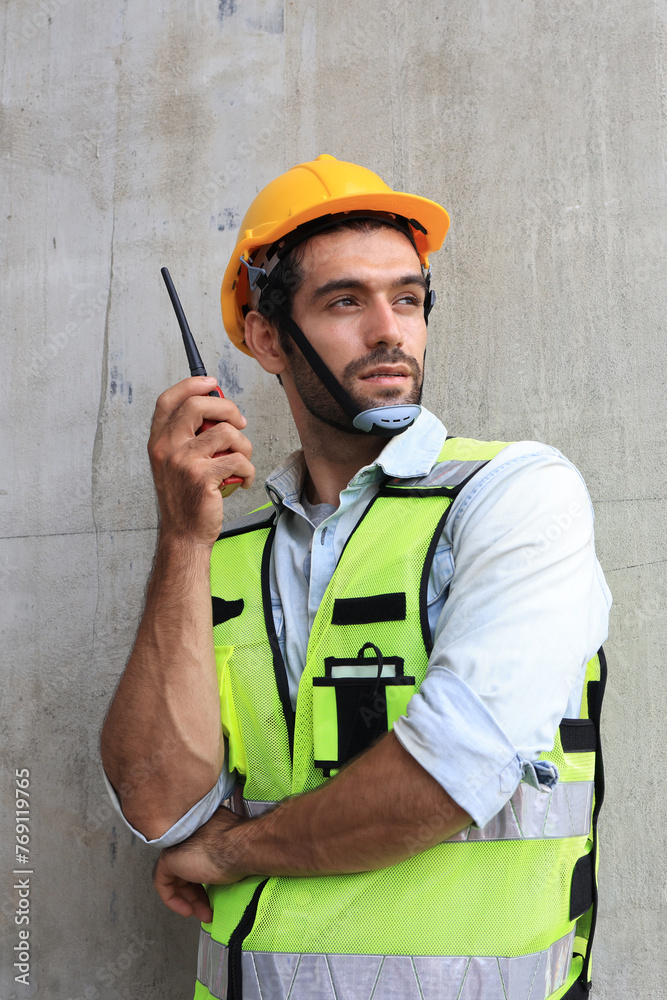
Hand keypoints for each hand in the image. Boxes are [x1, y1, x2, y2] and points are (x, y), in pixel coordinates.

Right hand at [148, 377, 255, 546]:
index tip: (211, 384)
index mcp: (159, 441)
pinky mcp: (202, 477)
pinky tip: (244, 480)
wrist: (184, 533)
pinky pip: (238, 459)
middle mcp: (166, 448)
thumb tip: (220, 410)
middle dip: (228, 409)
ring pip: (226, 432)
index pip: (169, 400)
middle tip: (240, 423)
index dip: (191, 385)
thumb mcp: (177, 462)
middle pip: (198, 405)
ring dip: (244, 445)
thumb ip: (189, 436)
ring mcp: (183, 462)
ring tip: (242, 460)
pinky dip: (249, 469)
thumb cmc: (186, 497)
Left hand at [153, 807, 246, 919]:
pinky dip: (174, 900)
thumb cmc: (243, 847)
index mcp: (204, 826)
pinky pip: (164, 883)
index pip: (198, 856)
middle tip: (208, 907)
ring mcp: (177, 844)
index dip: (205, 879)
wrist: (239, 847)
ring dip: (191, 901)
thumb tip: (227, 866)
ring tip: (203, 913)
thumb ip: (226, 853)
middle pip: (187, 869)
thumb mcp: (235, 850)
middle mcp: (188, 833)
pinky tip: (188, 909)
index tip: (213, 893)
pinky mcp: (168, 858)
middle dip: (198, 894)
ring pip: (177, 878)